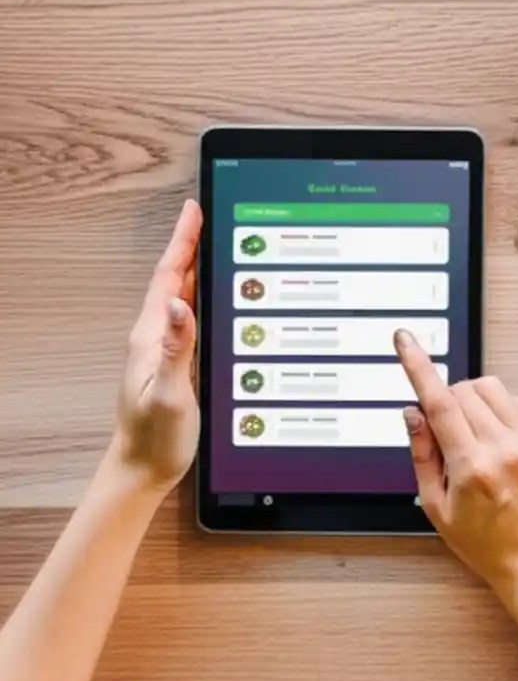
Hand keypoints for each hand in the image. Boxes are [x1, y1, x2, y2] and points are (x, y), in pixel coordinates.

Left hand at [109, 200, 201, 491]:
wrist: (143, 469)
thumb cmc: (155, 438)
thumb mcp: (168, 393)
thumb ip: (176, 348)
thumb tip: (180, 304)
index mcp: (152, 338)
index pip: (168, 278)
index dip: (182, 242)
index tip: (193, 210)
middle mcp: (154, 338)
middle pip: (173, 280)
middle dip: (189, 246)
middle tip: (206, 217)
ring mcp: (162, 351)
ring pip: (179, 298)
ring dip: (193, 269)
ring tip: (211, 245)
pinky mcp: (172, 364)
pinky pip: (187, 319)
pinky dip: (198, 298)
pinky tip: (210, 298)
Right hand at [393, 329, 517, 600]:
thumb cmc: (487, 543)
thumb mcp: (437, 507)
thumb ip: (422, 455)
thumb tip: (413, 414)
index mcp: (473, 466)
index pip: (439, 402)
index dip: (418, 366)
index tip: (406, 342)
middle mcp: (505, 447)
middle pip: (463, 390)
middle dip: (446, 402)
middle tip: (446, 436)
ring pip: (491, 388)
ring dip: (473, 401)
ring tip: (472, 436)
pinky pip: (517, 401)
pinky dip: (500, 410)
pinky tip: (496, 439)